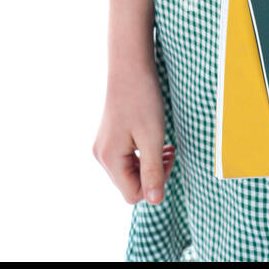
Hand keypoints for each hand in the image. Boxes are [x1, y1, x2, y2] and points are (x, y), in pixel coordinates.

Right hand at [93, 61, 175, 204]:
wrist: (130, 66)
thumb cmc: (142, 99)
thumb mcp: (153, 138)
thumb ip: (154, 172)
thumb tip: (155, 201)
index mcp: (109, 159)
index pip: (133, 194)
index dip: (155, 183)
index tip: (168, 158)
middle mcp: (101, 156)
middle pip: (130, 184)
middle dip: (152, 172)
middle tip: (168, 150)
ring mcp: (102, 146)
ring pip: (128, 171)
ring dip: (148, 163)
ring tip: (163, 145)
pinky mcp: (108, 137)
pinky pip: (125, 158)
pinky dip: (141, 153)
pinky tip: (152, 138)